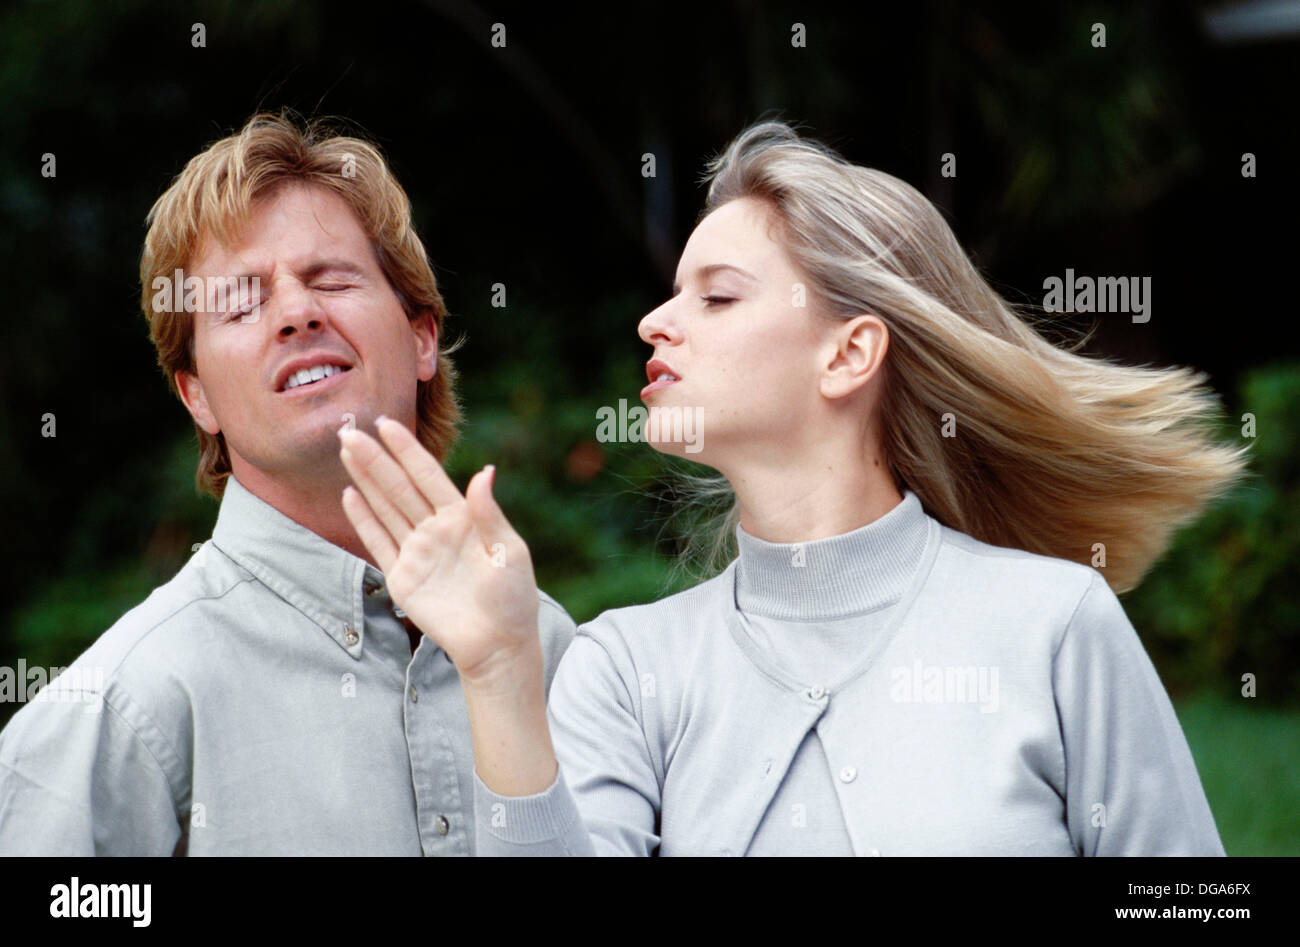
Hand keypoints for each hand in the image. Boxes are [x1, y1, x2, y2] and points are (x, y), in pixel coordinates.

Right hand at [337, 416, 539, 682]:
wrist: (497, 644)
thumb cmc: (513, 598)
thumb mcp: (508, 551)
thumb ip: (489, 513)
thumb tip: (484, 471)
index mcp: (463, 517)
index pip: (429, 476)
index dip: (407, 450)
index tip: (386, 423)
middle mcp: (436, 529)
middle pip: (400, 487)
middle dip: (375, 459)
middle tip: (349, 431)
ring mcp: (417, 552)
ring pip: (385, 508)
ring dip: (364, 480)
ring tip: (345, 452)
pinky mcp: (403, 577)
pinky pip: (378, 543)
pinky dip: (363, 520)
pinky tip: (349, 495)